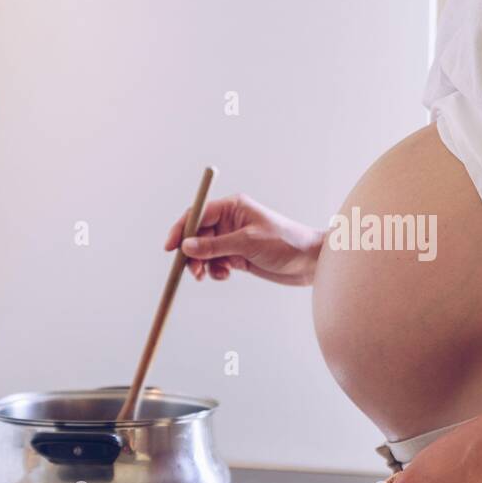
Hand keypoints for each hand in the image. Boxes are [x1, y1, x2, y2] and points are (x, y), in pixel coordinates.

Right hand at [165, 193, 323, 285]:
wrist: (311, 262)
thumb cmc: (287, 243)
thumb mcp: (248, 243)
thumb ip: (216, 246)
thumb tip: (186, 247)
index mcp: (233, 207)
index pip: (197, 214)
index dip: (181, 230)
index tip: (170, 248)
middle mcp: (230, 221)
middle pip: (197, 235)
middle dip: (192, 253)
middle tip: (194, 272)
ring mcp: (234, 239)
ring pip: (205, 251)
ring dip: (203, 265)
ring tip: (212, 275)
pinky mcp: (239, 256)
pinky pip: (216, 262)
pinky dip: (216, 271)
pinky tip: (225, 275)